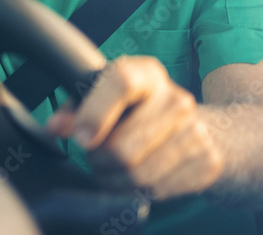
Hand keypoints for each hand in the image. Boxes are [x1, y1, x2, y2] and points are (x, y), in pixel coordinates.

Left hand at [46, 55, 223, 199]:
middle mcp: (176, 99)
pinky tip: (134, 176)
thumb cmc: (132, 107)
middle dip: (98, 160)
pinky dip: (137, 190)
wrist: (190, 124)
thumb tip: (55, 127)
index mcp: (146, 73)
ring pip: (138, 175)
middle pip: (124, 147)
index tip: (79, 139)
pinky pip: (157, 190)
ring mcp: (197, 131)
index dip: (95, 114)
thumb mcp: (102, 96)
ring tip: (109, 167)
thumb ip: (75, 108)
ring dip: (113, 179)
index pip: (122, 83)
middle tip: (93, 155)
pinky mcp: (208, 161)